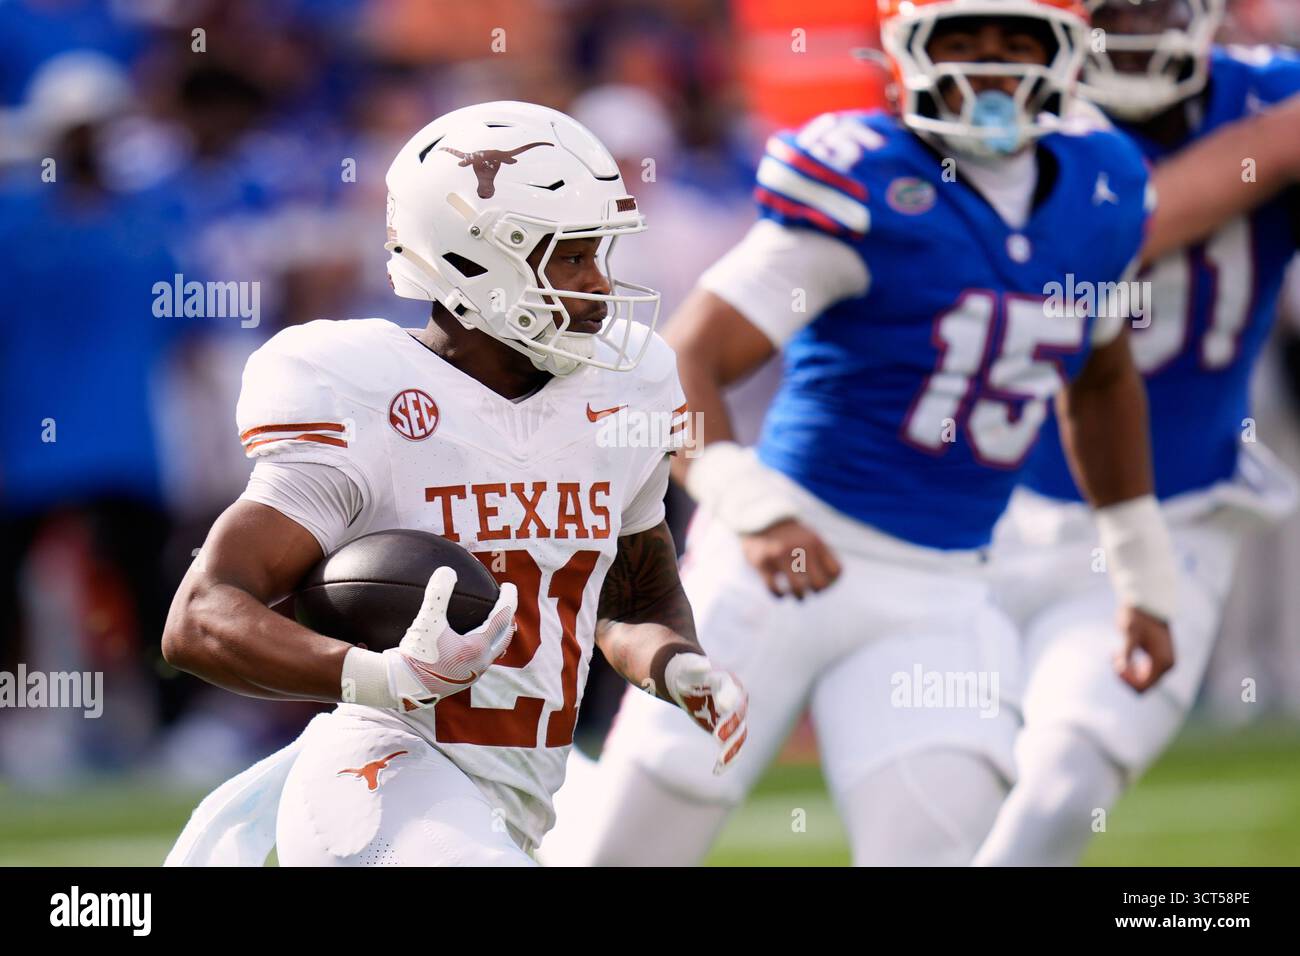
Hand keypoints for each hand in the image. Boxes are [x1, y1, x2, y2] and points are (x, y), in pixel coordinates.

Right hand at [383, 566, 516, 711]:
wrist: (401, 687)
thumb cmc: (415, 654)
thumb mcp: (426, 621)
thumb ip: (437, 594)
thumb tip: (447, 570)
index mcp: (477, 647)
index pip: (502, 618)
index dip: (508, 600)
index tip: (508, 585)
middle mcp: (480, 662)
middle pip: (504, 636)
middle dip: (508, 617)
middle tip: (506, 602)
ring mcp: (473, 674)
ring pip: (495, 650)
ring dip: (498, 633)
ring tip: (495, 621)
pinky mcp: (462, 680)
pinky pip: (482, 659)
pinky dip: (485, 645)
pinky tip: (471, 641)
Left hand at [665, 653, 748, 774]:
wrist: (688, 680)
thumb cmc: (688, 672)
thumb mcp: (688, 667)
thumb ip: (695, 666)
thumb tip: (703, 664)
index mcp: (726, 681)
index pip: (730, 690)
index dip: (728, 699)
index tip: (723, 707)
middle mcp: (735, 698)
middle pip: (737, 714)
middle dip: (730, 726)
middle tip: (719, 738)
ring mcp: (733, 715)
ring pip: (738, 733)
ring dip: (732, 748)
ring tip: (721, 762)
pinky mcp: (728, 730)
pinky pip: (732, 745)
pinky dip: (728, 757)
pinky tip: (718, 770)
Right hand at [740, 518, 842, 599]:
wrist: (759, 518)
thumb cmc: (789, 535)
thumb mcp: (809, 538)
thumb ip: (822, 556)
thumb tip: (831, 582)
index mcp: (815, 543)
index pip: (835, 572)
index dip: (832, 583)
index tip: (821, 583)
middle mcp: (800, 548)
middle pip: (819, 583)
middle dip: (816, 591)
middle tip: (809, 590)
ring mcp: (780, 555)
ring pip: (797, 588)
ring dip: (799, 596)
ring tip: (796, 594)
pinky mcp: (762, 562)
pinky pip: (774, 588)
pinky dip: (779, 595)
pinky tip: (780, 593)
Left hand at [1113, 606, 1174, 692]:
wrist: (1147, 603)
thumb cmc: (1137, 616)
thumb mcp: (1129, 633)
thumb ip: (1126, 651)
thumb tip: (1120, 668)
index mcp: (1163, 662)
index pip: (1143, 687)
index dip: (1126, 680)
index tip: (1115, 664)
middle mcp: (1168, 665)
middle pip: (1143, 686)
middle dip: (1126, 676)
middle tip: (1113, 657)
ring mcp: (1166, 662)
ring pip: (1144, 680)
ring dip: (1127, 672)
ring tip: (1115, 655)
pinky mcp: (1160, 658)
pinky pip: (1145, 673)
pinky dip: (1131, 668)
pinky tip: (1120, 655)